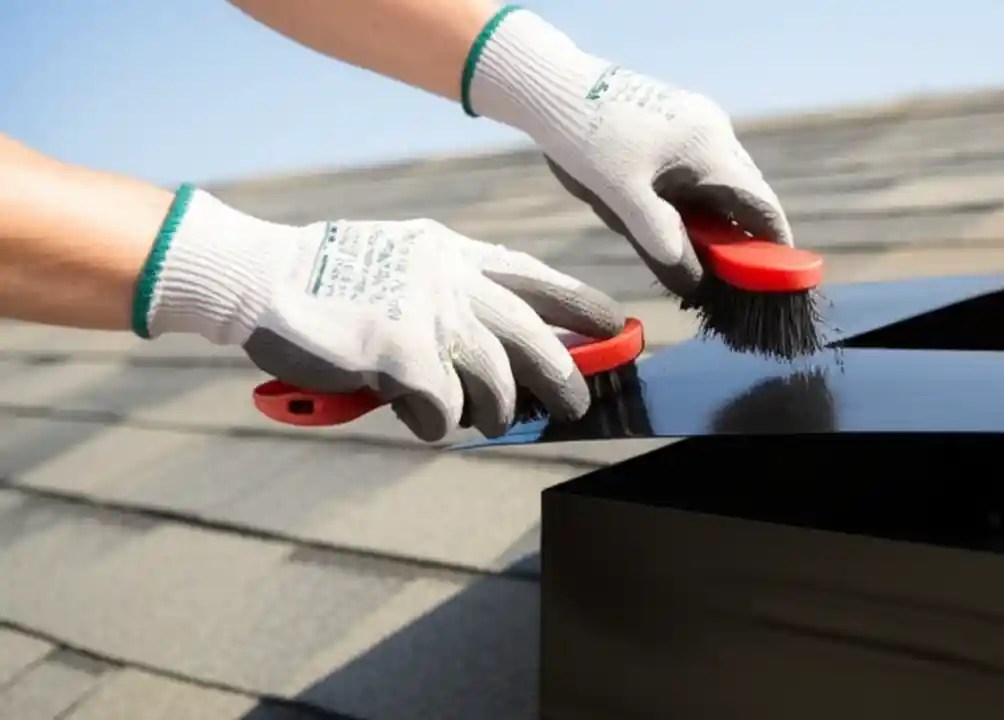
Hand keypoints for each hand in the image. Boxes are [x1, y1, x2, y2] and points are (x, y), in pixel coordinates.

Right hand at [138, 187, 624, 439]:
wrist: (257, 274)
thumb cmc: (327, 278)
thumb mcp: (404, 261)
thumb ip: (453, 292)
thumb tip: (505, 352)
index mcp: (455, 253)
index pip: (539, 279)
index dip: (584, 306)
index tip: (619, 326)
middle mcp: (452, 281)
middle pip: (535, 340)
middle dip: (565, 379)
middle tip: (577, 406)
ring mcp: (428, 316)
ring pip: (497, 384)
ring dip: (495, 412)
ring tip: (484, 420)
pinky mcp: (402, 356)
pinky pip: (441, 411)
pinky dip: (432, 424)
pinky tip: (411, 414)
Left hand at [465, 7, 793, 298]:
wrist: (552, 87)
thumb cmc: (584, 140)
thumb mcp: (621, 200)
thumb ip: (660, 244)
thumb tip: (695, 286)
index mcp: (708, 148)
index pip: (761, 205)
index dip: (774, 246)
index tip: (777, 281)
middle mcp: (713, 131)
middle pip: (745, 196)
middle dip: (741, 238)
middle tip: (727, 281)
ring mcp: (696, 123)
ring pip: (720, 183)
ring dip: (715, 220)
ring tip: (695, 257)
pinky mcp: (677, 122)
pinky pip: (700, 169)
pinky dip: (696, 201)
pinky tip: (672, 222)